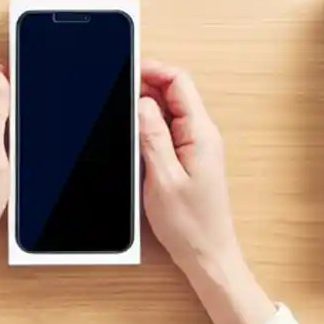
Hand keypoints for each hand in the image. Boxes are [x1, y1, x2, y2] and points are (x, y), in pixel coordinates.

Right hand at [139, 60, 275, 323]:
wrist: (207, 255)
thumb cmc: (191, 225)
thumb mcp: (163, 178)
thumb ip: (152, 136)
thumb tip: (140, 101)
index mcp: (200, 133)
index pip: (179, 82)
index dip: (152, 69)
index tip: (126, 69)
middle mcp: (201, 134)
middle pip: (173, 92)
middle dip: (144, 84)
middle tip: (116, 88)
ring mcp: (195, 145)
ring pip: (168, 109)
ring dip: (144, 105)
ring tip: (119, 109)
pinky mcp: (187, 157)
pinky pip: (167, 129)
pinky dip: (148, 124)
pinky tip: (131, 132)